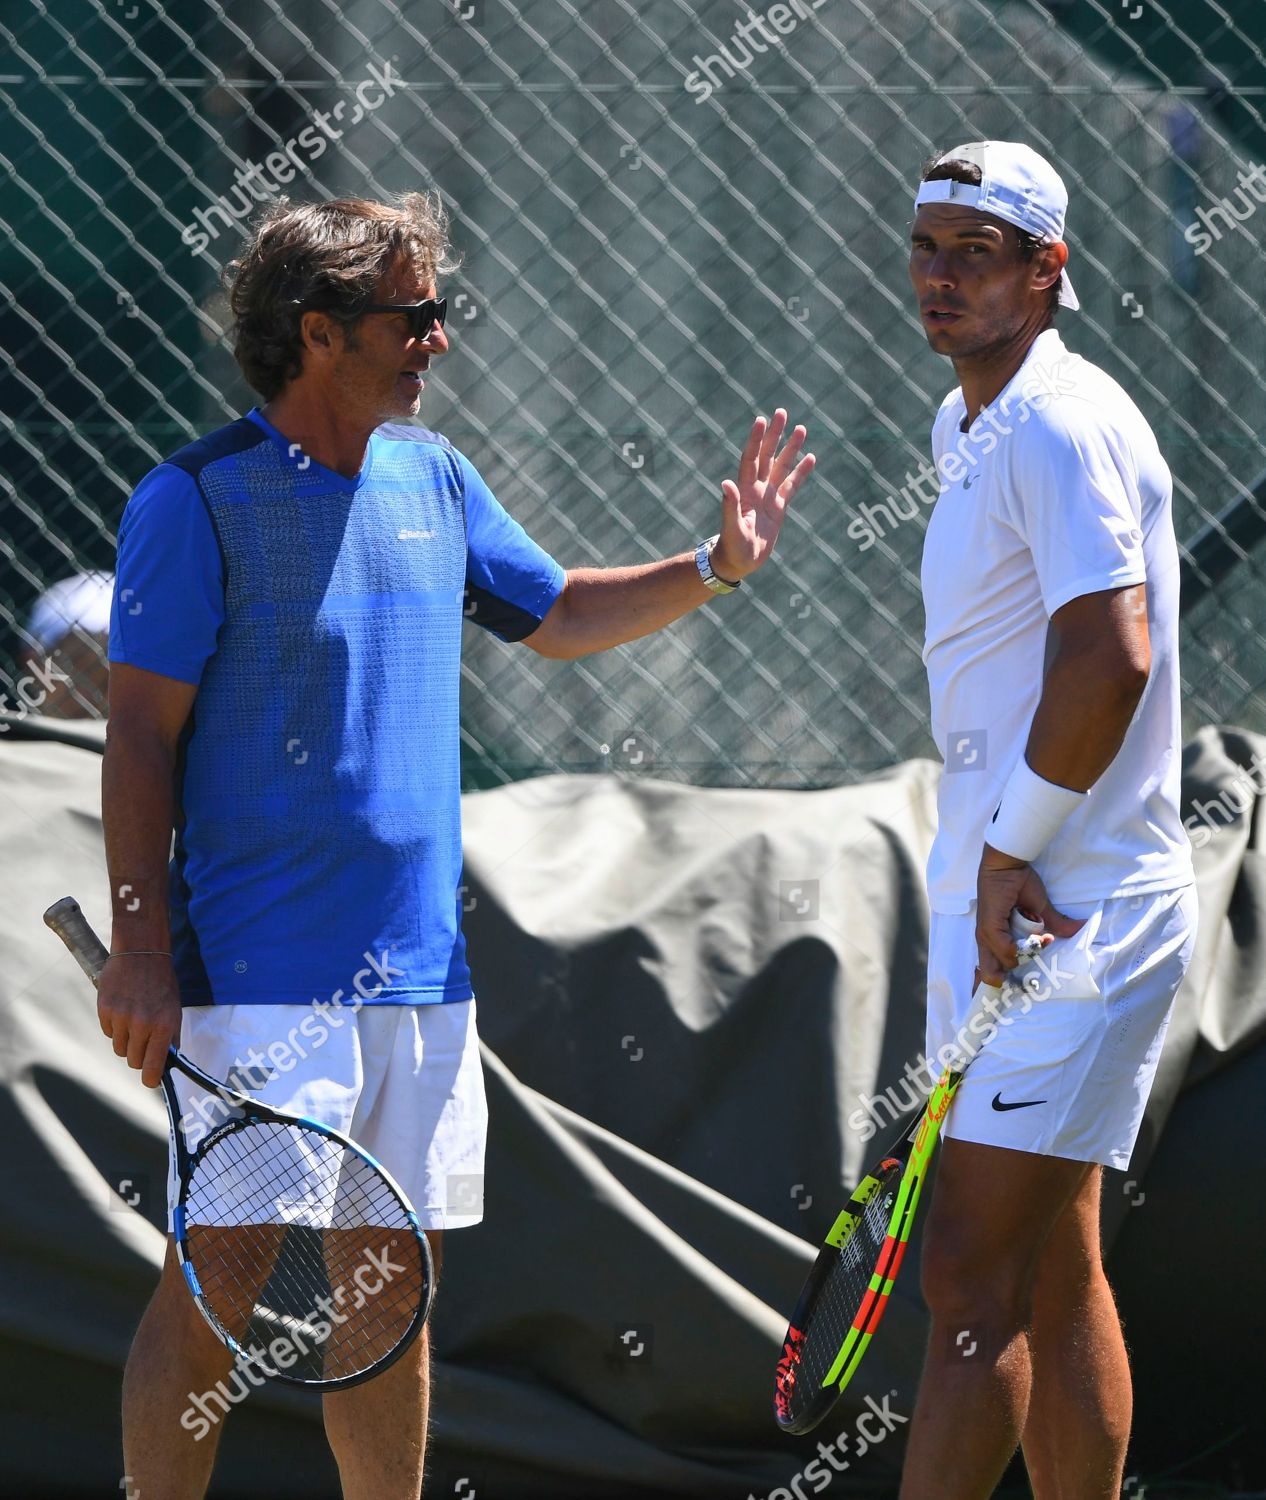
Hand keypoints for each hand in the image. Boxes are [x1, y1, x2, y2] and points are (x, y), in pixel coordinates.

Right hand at [97, 953, 181, 1087]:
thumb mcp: (174, 1007)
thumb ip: (171, 1035)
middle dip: (139, 1057)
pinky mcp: (104, 1010)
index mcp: (163, 1025)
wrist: (141, 952)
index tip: (150, 1080)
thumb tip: (169, 1060)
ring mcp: (121, 1018)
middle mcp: (142, 1025)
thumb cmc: (162, 981)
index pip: (152, 1067)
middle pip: (133, 1061)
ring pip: (119, 1049)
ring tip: (133, 1021)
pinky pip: (108, 1032)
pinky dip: (114, 1027)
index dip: (151, 1079)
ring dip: (126, 1041)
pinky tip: (122, 1010)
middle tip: (143, 1043)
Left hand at [712, 409, 814, 580]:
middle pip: (766, 455)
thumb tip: (726, 484)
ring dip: (790, 448)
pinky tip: (810, 457)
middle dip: (774, 435)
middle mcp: (756, 488)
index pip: (751, 459)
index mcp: (744, 490)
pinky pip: (792, 485)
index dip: (755, 440)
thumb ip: (730, 506)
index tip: (761, 420)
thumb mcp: (732, 528)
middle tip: (782, 412)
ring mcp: (768, 496)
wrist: (739, 562)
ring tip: (801, 428)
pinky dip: (800, 472)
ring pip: (781, 466)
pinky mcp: (779, 507)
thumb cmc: (732, 547)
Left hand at [974, 844, 1083, 987]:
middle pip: (989, 977)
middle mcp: (987, 941)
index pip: (988, 972)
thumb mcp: (1040, 910)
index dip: (1001, 983)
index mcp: (994, 940)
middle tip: (1034, 970)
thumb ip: (1056, 924)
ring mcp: (986, 936)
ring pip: (1003, 966)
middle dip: (1011, 981)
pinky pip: (1007, 950)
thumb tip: (1079, 929)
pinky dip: (1026, 948)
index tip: (1023, 988)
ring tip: (1043, 940)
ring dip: (1028, 958)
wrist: (1007, 865)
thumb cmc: (1017, 884)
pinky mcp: (989, 927)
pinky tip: (1039, 937)